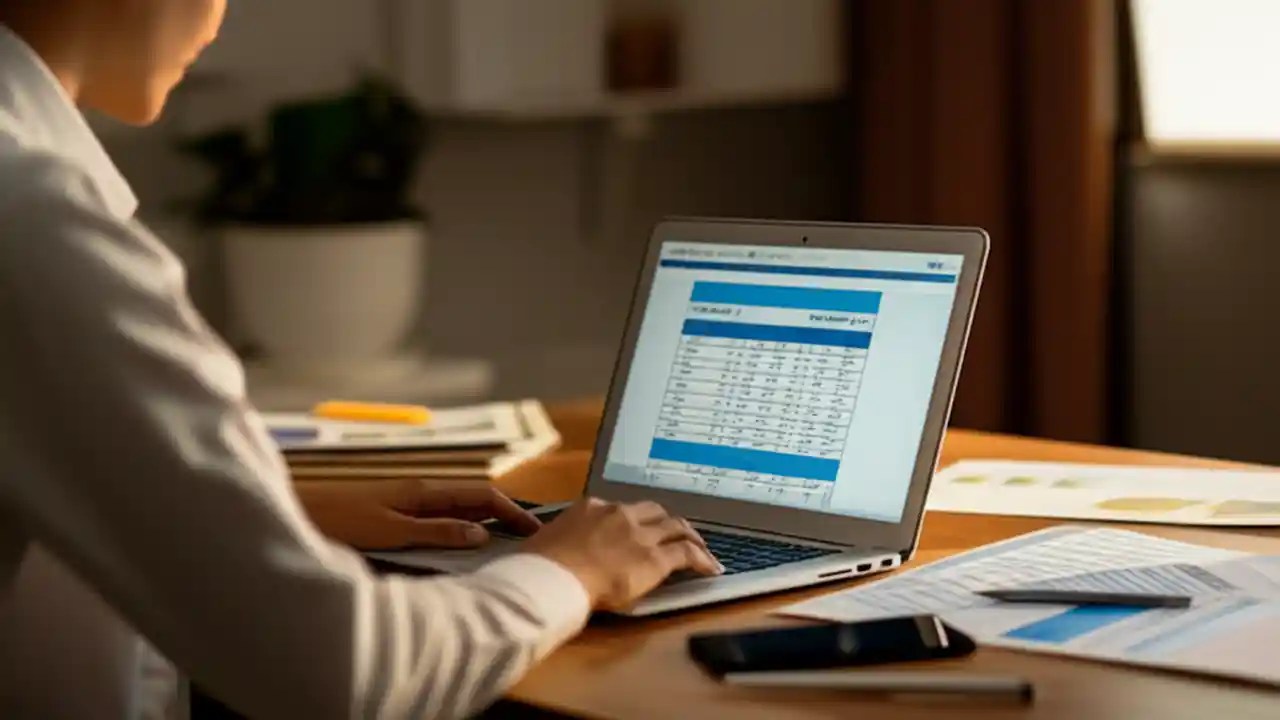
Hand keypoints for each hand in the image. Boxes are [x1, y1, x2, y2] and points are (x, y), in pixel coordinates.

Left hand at [295, 479, 541, 550]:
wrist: (299, 513)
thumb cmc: (341, 521)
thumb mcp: (392, 531)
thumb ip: (437, 532)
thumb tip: (482, 533)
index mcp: (426, 491)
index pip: (483, 495)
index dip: (512, 510)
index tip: (536, 530)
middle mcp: (422, 493)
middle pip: (475, 501)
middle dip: (505, 517)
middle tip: (530, 541)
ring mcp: (410, 503)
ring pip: (459, 511)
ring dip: (485, 524)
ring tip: (507, 546)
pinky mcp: (397, 515)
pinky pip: (441, 520)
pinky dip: (462, 530)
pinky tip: (465, 547)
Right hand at [523, 498, 722, 610]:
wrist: (553, 577)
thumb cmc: (541, 565)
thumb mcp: (547, 542)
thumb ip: (561, 541)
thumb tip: (555, 551)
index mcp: (591, 507)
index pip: (619, 509)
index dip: (632, 520)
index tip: (635, 529)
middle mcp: (619, 514)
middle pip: (654, 511)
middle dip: (667, 521)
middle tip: (676, 532)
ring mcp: (640, 534)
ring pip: (676, 527)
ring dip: (690, 536)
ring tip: (700, 547)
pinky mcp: (655, 557)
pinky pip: (687, 553)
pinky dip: (701, 558)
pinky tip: (710, 567)